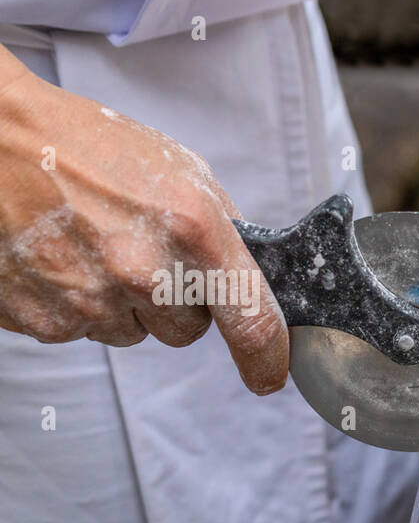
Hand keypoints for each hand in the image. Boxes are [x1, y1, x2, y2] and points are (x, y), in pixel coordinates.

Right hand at [0, 51, 286, 393]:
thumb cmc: (87, 147)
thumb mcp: (180, 171)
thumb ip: (223, 230)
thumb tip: (250, 280)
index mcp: (192, 231)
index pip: (250, 319)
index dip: (266, 357)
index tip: (270, 375)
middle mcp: (144, 273)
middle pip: (187, 332)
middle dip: (175, 303)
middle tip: (141, 253)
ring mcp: (90, 301)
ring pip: (133, 333)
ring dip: (123, 304)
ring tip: (93, 246)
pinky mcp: (43, 320)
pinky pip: (82, 331)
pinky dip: (76, 303)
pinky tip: (61, 257)